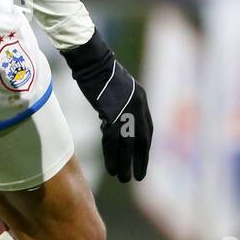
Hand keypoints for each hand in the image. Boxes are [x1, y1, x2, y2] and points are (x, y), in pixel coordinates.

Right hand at [61, 28, 152, 181]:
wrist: (91, 60)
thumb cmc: (99, 71)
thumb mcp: (117, 88)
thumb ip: (122, 104)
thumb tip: (117, 121)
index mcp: (141, 100)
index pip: (147, 131)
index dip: (144, 149)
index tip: (141, 162)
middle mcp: (138, 107)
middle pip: (140, 141)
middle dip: (139, 160)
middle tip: (137, 177)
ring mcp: (126, 111)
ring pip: (127, 144)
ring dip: (125, 163)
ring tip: (123, 178)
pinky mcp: (113, 114)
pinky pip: (113, 141)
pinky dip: (112, 156)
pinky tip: (112, 168)